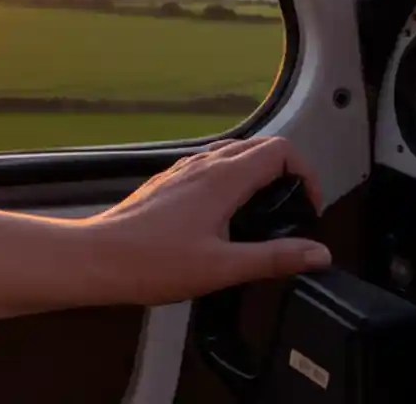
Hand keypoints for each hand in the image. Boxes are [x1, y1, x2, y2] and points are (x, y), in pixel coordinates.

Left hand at [85, 136, 331, 305]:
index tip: (308, 207)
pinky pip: (210, 165)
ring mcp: (183, 171)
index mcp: (223, 178)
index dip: (306, 174)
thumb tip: (318, 253)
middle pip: (260, 147)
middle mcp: (204, 165)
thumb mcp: (222, 267)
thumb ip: (274, 258)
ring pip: (234, 154)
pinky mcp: (168, 182)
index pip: (281, 150)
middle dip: (286, 172)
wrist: (96, 259)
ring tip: (263, 212)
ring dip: (258, 173)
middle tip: (293, 209)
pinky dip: (231, 178)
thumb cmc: (151, 263)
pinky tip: (225, 214)